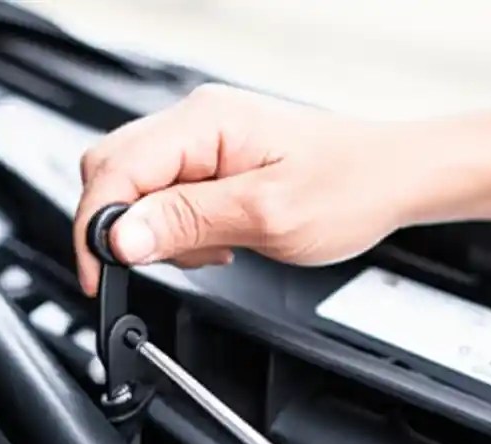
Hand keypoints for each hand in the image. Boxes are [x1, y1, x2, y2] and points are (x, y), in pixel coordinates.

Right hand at [72, 84, 419, 295]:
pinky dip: (175, 229)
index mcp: (205, 122)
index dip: (96, 227)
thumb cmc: (351, 187)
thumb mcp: (266, 217)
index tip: (99, 274)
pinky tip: (215, 242)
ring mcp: (203, 139)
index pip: (115, 169)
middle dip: (121, 228)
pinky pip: (165, 194)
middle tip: (155, 266)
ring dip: (153, 232)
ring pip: (136, 187)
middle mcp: (197, 121)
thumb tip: (120, 237)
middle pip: (113, 171)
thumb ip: (186, 224)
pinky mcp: (213, 160)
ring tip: (210, 251)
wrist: (394, 179)